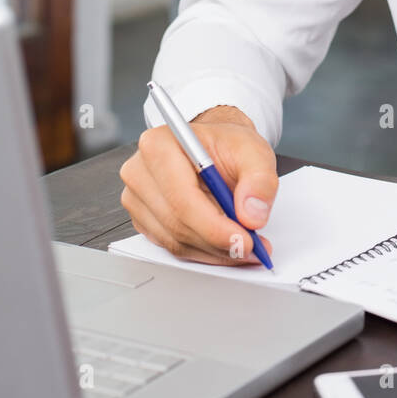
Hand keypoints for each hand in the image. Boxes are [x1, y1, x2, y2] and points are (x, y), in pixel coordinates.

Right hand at [119, 108, 277, 266]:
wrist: (214, 149)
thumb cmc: (226, 146)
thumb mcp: (254, 151)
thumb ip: (259, 179)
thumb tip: (252, 214)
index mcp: (159, 145)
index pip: (183, 198)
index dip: (214, 227)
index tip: (244, 240)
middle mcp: (140, 172)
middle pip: (177, 224)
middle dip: (219, 242)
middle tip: (251, 248)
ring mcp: (137, 198)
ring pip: (175, 241)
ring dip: (213, 251)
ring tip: (244, 247)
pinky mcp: (143, 219)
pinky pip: (172, 246)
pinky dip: (203, 252)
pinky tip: (225, 245)